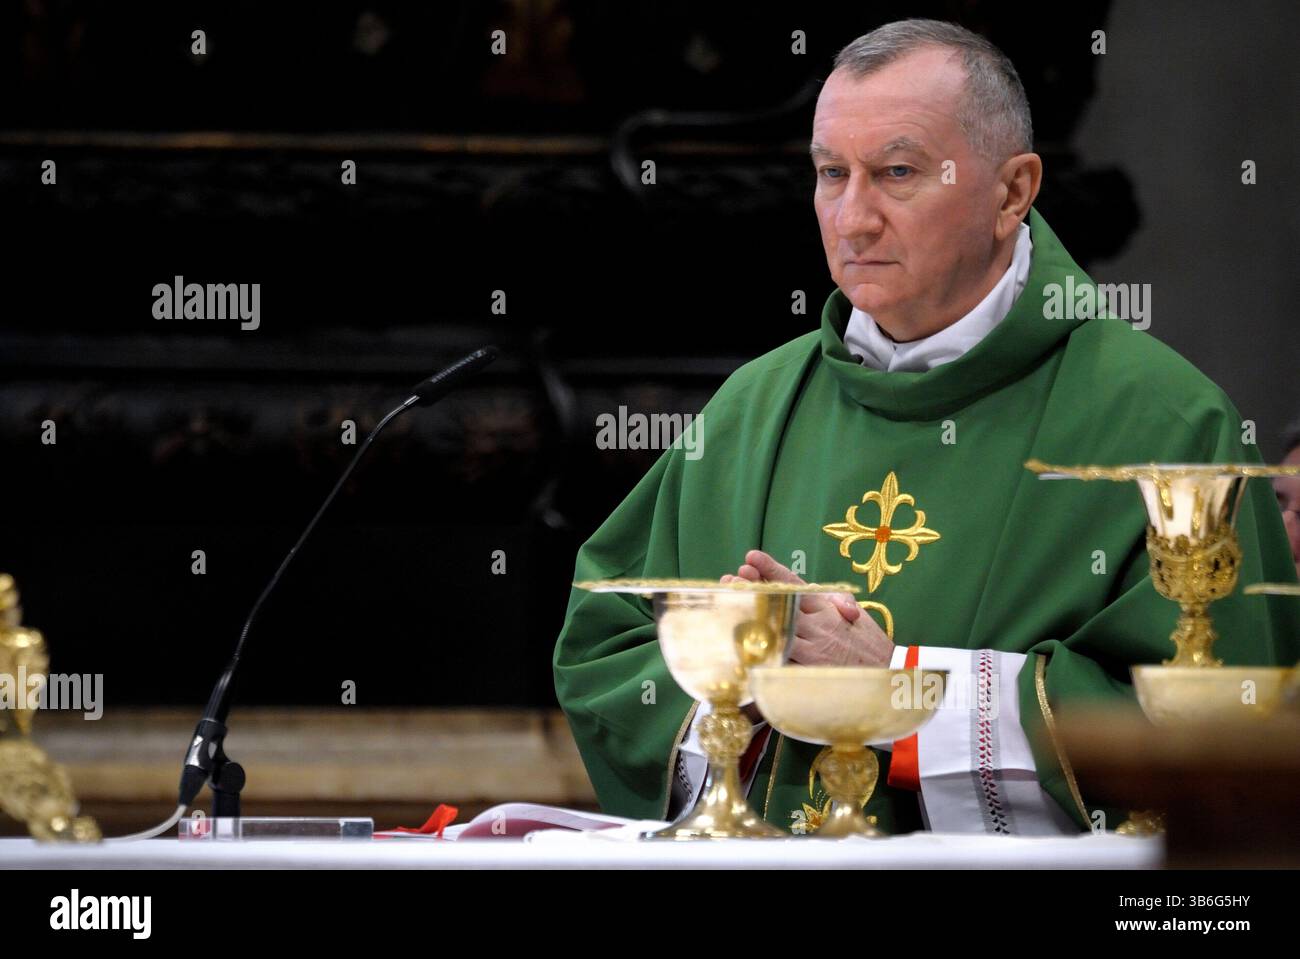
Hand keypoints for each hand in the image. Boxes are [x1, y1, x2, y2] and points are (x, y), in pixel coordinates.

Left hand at [721, 549, 893, 666]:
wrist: (889, 678)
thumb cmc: (870, 644)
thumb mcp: (856, 616)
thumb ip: (836, 600)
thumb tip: (818, 591)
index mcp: (826, 608)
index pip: (794, 584)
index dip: (771, 569)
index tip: (752, 557)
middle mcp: (816, 626)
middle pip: (777, 604)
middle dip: (751, 592)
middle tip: (730, 581)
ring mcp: (811, 651)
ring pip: (775, 631)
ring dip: (751, 619)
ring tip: (728, 608)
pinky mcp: (807, 673)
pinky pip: (780, 662)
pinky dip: (763, 653)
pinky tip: (742, 646)